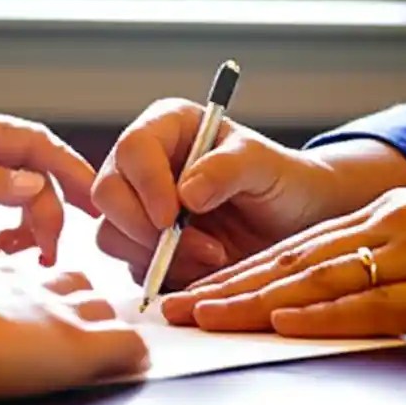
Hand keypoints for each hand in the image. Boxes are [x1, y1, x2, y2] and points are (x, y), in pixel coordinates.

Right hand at [92, 99, 368, 288]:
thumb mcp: (265, 165)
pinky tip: (205, 268)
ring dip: (158, 256)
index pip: (134, 148)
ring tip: (214, 256)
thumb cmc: (284, 181)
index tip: (172, 217)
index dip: (146, 183)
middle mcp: (145, 166)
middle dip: (146, 228)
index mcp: (168, 129)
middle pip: (107, 193)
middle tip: (199, 246)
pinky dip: (164, 276)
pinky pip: (132, 266)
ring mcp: (140, 208)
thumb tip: (186, 193)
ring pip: (112, 234)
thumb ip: (227, 168)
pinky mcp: (146, 247)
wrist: (297, 224)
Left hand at [161, 188, 405, 336]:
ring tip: (203, 316)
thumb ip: (400, 263)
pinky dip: (321, 314)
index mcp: (394, 216)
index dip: (246, 271)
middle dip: (229, 285)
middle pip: (293, 261)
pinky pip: (372, 305)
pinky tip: (282, 321)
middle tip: (176, 305)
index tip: (202, 290)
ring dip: (254, 301)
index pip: (302, 248)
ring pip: (318, 281)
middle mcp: (395, 228)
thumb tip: (356, 294)